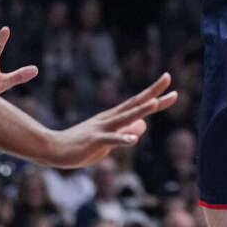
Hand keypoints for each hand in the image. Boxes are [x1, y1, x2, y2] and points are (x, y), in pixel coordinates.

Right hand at [45, 72, 177, 167]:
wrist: (53, 150)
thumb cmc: (81, 146)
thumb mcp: (108, 142)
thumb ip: (125, 133)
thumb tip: (143, 127)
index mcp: (114, 118)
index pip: (138, 105)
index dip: (156, 97)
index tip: (173, 90)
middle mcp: (110, 119)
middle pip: (135, 104)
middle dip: (152, 93)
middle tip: (168, 77)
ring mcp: (102, 128)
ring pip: (124, 118)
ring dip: (140, 110)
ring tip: (155, 102)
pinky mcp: (95, 141)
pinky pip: (110, 140)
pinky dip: (122, 139)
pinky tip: (134, 141)